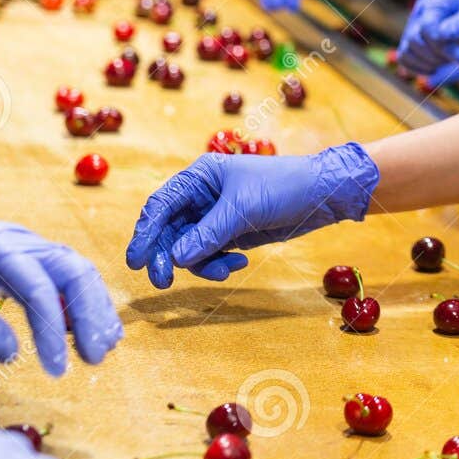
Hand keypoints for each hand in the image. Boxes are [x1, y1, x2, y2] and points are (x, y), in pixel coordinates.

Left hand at [0, 219, 122, 376]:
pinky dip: (85, 302)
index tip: (57, 367)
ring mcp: (32, 248)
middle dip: (92, 315)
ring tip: (104, 346)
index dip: (53, 330)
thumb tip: (12, 354)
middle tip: (96, 357)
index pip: (39, 288)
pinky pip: (68, 277)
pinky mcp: (32, 259)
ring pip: (78, 273)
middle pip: (74, 273)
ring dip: (96, 309)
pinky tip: (92, 327)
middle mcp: (24, 243)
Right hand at [125, 144, 379, 289]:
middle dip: (167, 256)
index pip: (161, 205)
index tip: (136, 261)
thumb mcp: (244, 208)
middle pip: (169, 231)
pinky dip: (218, 264)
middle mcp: (202, 196)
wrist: (322, 195)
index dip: (145, 233)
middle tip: (163, 282)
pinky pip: (209, 255)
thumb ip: (208, 233)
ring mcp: (215, 217)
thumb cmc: (283, 187)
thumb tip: (175, 258)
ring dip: (201, 264)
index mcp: (199, 176)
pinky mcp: (230, 234)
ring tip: (227, 269)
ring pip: (188, 248)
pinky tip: (238, 263)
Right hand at [396, 0, 458, 87]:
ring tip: (454, 66)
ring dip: (430, 66)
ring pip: (406, 53)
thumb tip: (443, 34)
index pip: (426, 26)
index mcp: (437, 0)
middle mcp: (420, 13)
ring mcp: (413, 27)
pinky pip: (406, 61)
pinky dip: (423, 71)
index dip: (441, 46)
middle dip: (438, 56)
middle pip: (414, 40)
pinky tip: (443, 71)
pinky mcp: (412, 43)